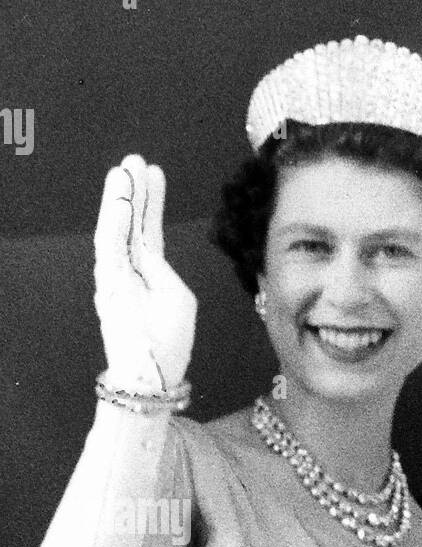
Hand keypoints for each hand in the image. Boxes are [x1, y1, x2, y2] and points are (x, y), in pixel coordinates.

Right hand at [93, 154, 196, 391]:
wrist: (153, 377)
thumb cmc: (169, 344)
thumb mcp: (178, 298)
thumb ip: (165, 271)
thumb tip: (153, 254)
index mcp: (149, 274)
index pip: (148, 230)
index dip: (151, 201)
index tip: (155, 172)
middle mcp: (128, 271)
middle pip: (130, 223)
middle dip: (135, 191)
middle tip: (137, 159)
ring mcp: (116, 277)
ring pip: (116, 228)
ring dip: (120, 198)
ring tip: (125, 169)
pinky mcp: (108, 285)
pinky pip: (110, 246)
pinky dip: (113, 220)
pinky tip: (119, 198)